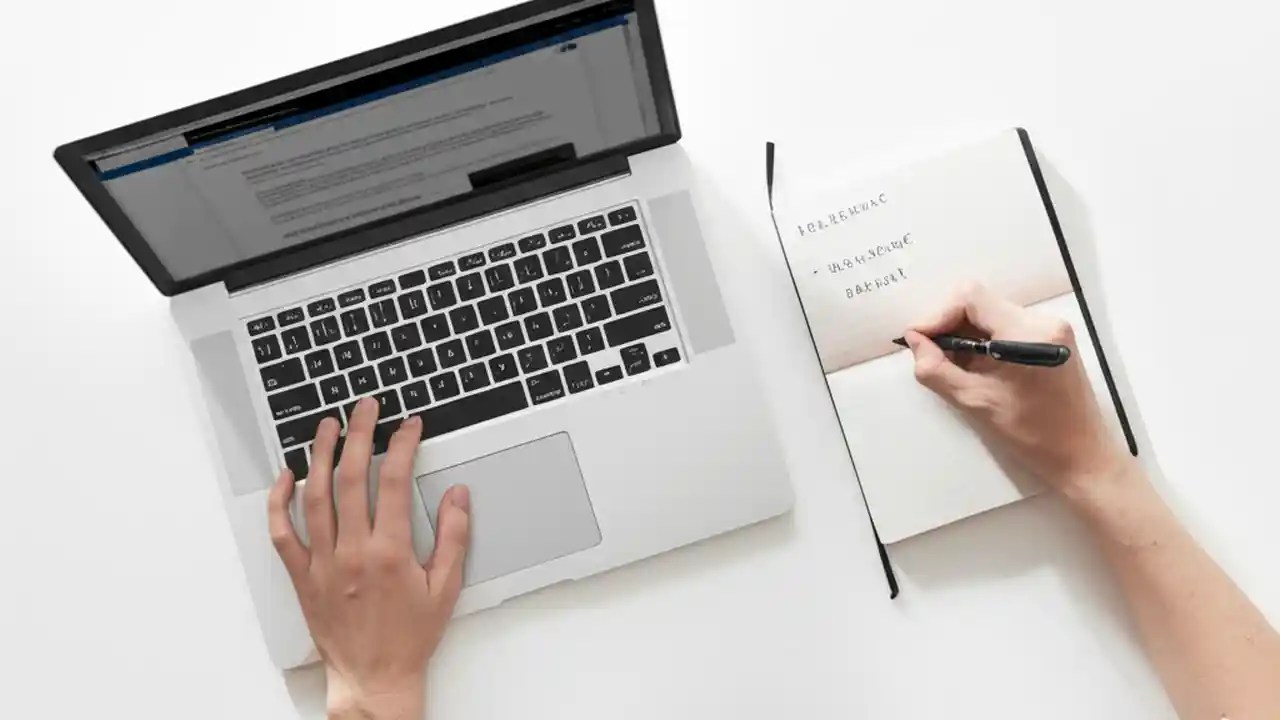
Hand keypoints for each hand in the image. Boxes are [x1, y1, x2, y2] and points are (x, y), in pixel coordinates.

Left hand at [267, 397, 470, 719]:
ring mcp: (323, 563)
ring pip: (315, 497)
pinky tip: (287, 477)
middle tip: (366, 407)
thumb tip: (458, 495)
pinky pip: (282, 533)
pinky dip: (280, 502)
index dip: (402, 445)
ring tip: (328, 427)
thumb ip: (455, 537)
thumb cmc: (410, 637)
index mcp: (390, 553)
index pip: (394, 482)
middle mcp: (352, 553)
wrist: (374, 678)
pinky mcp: (302, 577)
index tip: (409, 426)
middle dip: (360, 434)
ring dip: (321, 455)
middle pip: (352, 478)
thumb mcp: (446, 588)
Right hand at [903, 282, 1130, 493]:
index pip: (971, 298)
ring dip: (966, 335)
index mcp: (1027, 332)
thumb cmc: (1032, 435)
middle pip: (981, 304)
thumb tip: (915, 341)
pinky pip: (1006, 328)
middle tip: (931, 356)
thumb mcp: (976, 403)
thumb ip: (937, 369)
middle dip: (949, 326)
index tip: (919, 342)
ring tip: (953, 367)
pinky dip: (984, 342)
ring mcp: (1051, 329)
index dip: (938, 315)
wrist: (1082, 456)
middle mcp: (1043, 321)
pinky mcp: (1053, 340)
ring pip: (992, 315)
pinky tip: (977, 369)